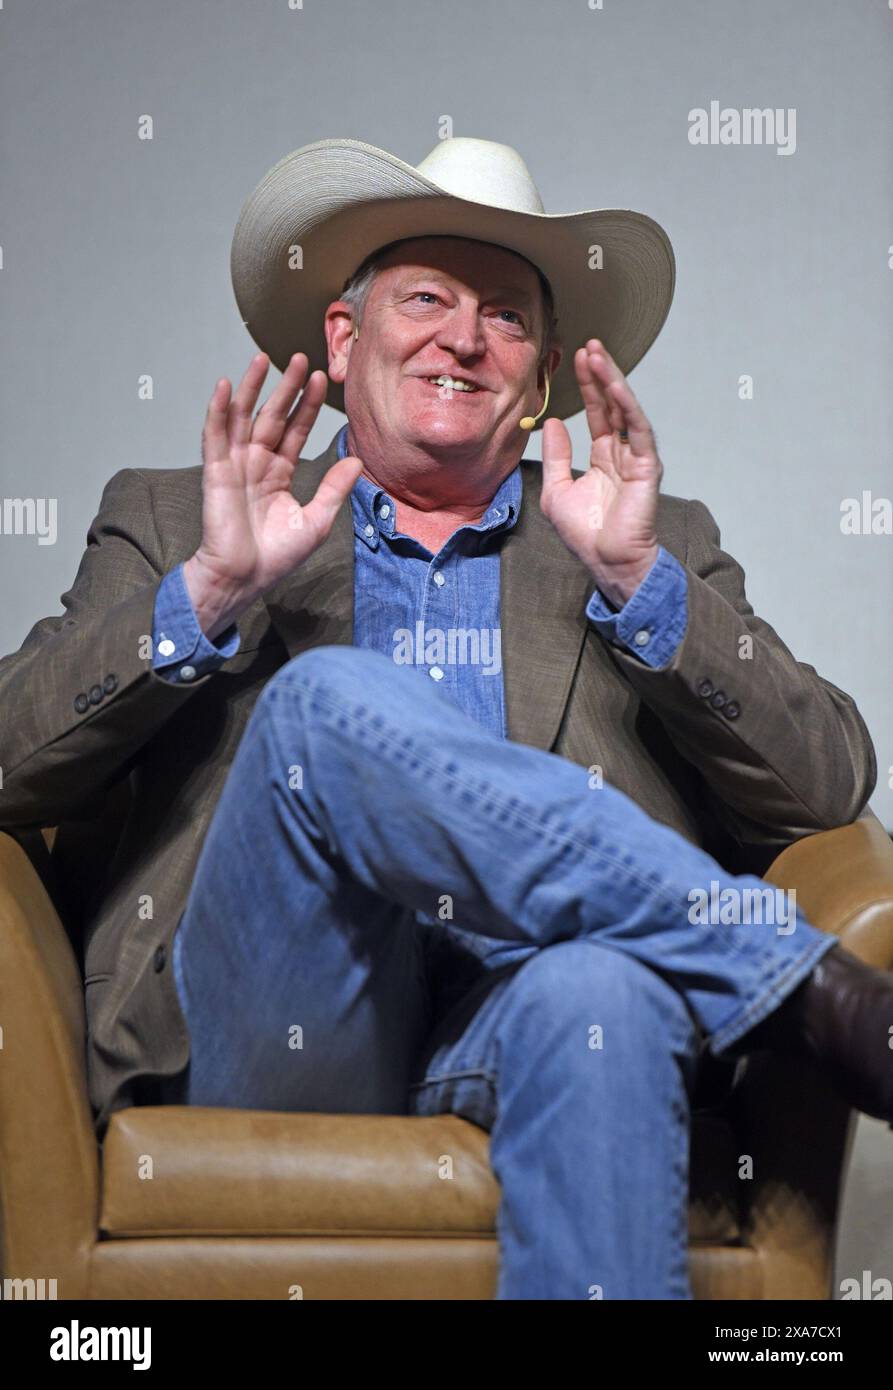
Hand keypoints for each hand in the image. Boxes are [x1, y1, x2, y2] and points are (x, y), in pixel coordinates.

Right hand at [183, 352, 362, 638]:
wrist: (244, 577)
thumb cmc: (276, 556)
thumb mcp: (316, 520)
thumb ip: (334, 489)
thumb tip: (357, 460)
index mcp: (280, 473)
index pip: (296, 430)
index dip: (307, 405)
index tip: (320, 378)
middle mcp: (257, 464)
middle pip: (273, 416)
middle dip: (285, 387)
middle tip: (298, 356)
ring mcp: (235, 465)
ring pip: (244, 417)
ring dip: (252, 388)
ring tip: (263, 358)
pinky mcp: (216, 472)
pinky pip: (216, 435)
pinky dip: (219, 410)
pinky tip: (226, 386)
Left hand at [539, 339, 661, 607]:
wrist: (605, 561)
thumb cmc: (584, 534)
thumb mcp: (556, 489)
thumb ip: (555, 456)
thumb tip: (552, 423)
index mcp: (604, 457)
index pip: (597, 412)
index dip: (589, 385)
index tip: (578, 358)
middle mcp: (622, 453)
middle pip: (612, 404)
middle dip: (602, 374)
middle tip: (591, 345)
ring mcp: (637, 458)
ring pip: (626, 411)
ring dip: (614, 382)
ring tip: (600, 356)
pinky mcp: (647, 467)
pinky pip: (638, 430)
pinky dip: (627, 406)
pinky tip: (615, 386)